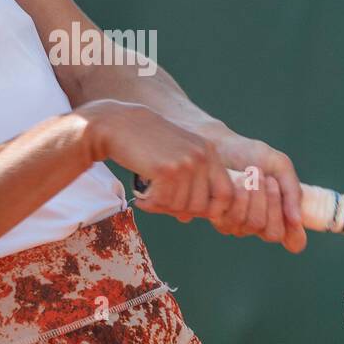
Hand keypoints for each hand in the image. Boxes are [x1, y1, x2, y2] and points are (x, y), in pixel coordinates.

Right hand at [80, 100, 238, 226]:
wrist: (117, 124)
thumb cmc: (144, 143)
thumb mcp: (173, 158)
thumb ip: (185, 186)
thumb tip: (188, 218)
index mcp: (208, 151)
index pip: (226, 194)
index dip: (212, 210)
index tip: (189, 211)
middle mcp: (202, 156)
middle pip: (202, 206)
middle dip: (179, 211)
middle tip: (159, 203)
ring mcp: (186, 162)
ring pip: (181, 207)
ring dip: (161, 208)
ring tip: (147, 197)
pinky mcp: (167, 170)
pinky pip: (163, 203)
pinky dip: (149, 205)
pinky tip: (140, 197)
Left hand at [187, 123, 307, 253]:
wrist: (219, 144)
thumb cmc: (251, 155)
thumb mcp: (279, 165)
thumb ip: (293, 190)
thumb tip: (297, 220)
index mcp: (279, 214)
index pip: (294, 241)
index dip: (296, 234)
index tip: (294, 217)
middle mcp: (260, 225)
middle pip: (274, 234)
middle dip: (274, 204)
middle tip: (270, 181)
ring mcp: (239, 225)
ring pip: (255, 225)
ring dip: (257, 196)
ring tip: (253, 174)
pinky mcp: (220, 219)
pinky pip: (235, 219)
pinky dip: (240, 196)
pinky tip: (238, 180)